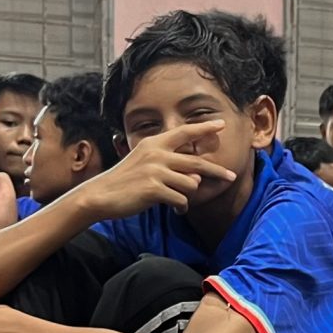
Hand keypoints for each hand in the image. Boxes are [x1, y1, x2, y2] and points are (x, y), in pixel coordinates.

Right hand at [78, 120, 238, 219]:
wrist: (101, 195)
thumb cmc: (125, 180)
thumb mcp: (144, 162)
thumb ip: (170, 165)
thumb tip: (196, 175)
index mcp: (154, 144)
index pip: (184, 132)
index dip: (204, 128)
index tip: (221, 124)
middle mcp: (157, 154)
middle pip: (197, 162)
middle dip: (217, 171)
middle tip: (231, 177)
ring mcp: (155, 171)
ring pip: (191, 184)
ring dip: (188, 196)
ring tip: (178, 201)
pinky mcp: (154, 189)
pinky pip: (181, 199)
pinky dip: (181, 206)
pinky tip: (174, 208)